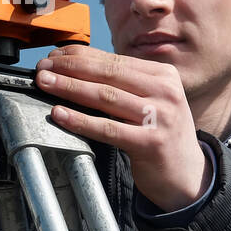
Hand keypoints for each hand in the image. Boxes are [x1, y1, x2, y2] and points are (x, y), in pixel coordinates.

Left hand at [34, 47, 210, 211]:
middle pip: (108, 74)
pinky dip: (80, 120)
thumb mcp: (150, 100)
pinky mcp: (151, 142)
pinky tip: (60, 113)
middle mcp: (164, 91)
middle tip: (43, 68)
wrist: (187, 175)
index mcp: (163, 75)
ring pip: (105, 97)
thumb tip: (76, 66)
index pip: (113, 60)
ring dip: (70, 88)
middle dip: (70, 68)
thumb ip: (123, 84)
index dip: (80, 56)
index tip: (54, 56)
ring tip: (46, 83)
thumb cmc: (160, 134)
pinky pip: (108, 128)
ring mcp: (160, 116)